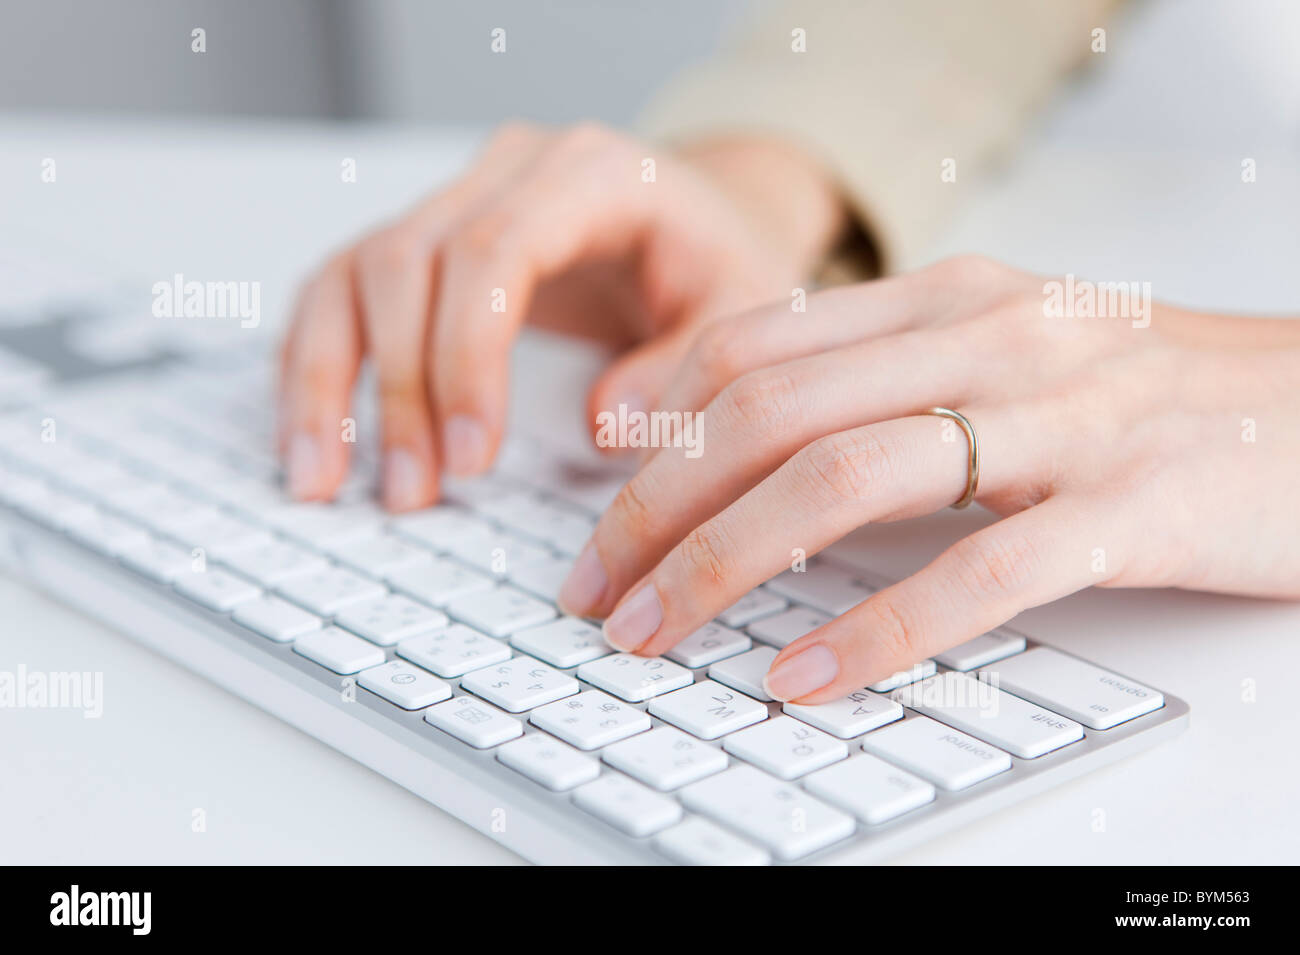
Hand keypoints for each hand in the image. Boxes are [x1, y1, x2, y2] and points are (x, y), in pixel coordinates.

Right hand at [278, 123, 845, 509]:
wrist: (700, 223)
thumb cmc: (718, 265)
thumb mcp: (741, 311)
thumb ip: (687, 367)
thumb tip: (605, 427)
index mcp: (591, 175)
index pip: (495, 251)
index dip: (466, 357)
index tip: (470, 458)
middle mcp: (508, 173)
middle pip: (406, 262)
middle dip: (399, 389)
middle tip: (414, 494)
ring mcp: (457, 200)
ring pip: (352, 274)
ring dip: (329, 383)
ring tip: (322, 482)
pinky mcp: (425, 241)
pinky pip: (341, 292)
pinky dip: (316, 366)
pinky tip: (310, 437)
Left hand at [558, 255, 1299, 702]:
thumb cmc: (1150, 394)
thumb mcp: (1003, 355)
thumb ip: (885, 383)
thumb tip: (753, 448)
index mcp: (946, 299)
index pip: (753, 345)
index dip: (655, 430)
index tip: (602, 506)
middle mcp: (988, 339)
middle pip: (769, 412)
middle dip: (656, 508)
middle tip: (596, 589)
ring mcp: (1060, 419)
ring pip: (844, 476)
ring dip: (725, 562)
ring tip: (655, 632)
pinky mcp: (1129, 505)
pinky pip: (977, 571)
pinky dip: (876, 629)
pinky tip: (802, 674)